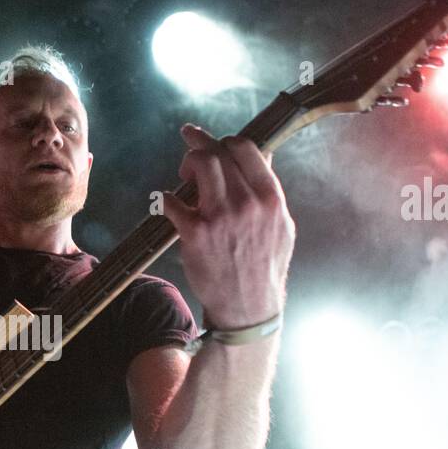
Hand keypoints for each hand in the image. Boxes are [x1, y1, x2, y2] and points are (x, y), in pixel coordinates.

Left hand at [161, 125, 294, 329]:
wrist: (248, 307)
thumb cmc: (264, 266)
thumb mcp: (281, 226)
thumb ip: (269, 192)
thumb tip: (261, 157)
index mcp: (270, 198)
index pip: (245, 148)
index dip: (224, 141)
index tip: (211, 142)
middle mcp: (247, 203)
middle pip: (218, 152)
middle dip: (199, 147)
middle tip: (189, 159)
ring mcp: (220, 217)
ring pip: (199, 164)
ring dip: (186, 164)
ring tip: (183, 178)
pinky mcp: (195, 233)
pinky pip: (172, 200)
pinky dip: (166, 199)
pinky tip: (168, 205)